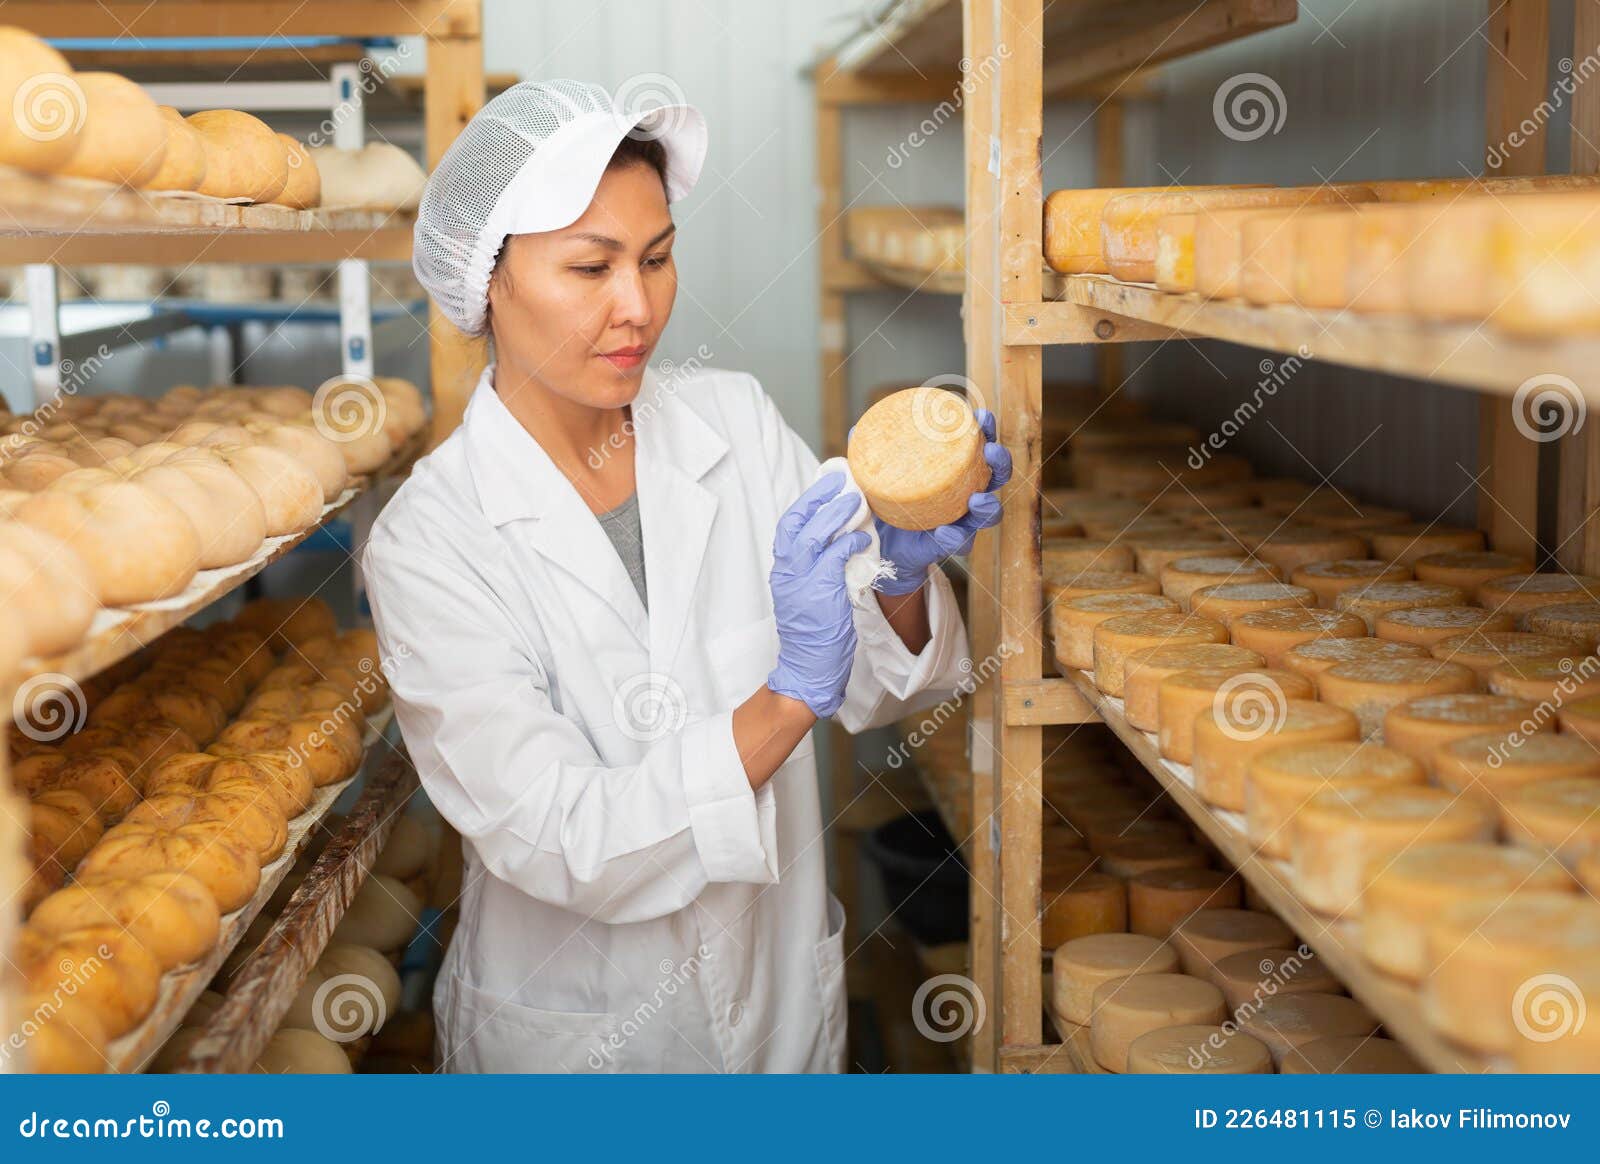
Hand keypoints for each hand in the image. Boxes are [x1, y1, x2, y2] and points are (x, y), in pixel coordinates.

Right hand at [767, 472, 870, 718]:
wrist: (808, 666)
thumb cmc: (813, 632)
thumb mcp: (806, 593)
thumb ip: (815, 567)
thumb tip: (838, 541)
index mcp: (782, 569)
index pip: (788, 525)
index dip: (806, 501)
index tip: (823, 484)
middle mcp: (786, 571)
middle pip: (797, 521)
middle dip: (819, 497)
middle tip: (841, 481)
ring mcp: (801, 581)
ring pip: (815, 534)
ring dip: (837, 514)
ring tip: (856, 501)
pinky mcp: (820, 591)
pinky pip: (835, 557)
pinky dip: (849, 543)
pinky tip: (862, 537)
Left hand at [874, 408, 1011, 595]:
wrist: (877, 543)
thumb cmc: (883, 501)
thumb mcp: (875, 475)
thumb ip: (870, 455)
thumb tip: (856, 430)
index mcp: (952, 470)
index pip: (976, 447)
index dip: (985, 431)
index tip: (981, 415)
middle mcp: (963, 493)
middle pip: (995, 476)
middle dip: (999, 461)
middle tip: (991, 451)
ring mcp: (960, 520)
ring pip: (989, 513)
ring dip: (988, 504)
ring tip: (977, 498)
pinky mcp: (949, 544)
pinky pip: (960, 542)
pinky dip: (955, 536)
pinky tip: (944, 530)